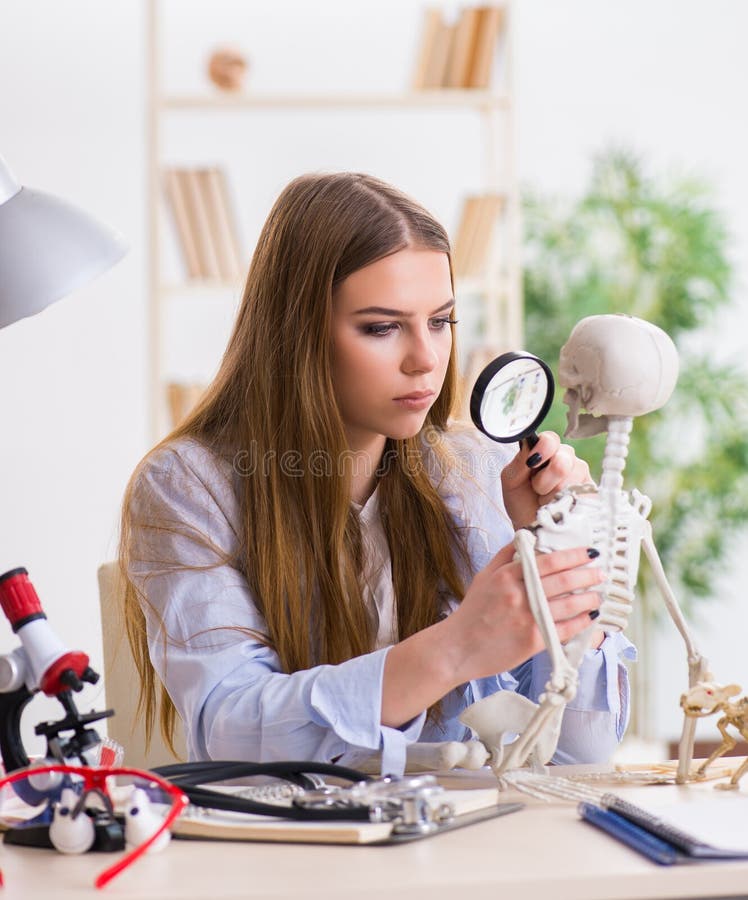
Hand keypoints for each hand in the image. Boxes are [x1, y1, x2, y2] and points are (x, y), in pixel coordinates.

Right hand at [447, 543, 604, 682]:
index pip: (548, 561)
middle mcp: (519, 595)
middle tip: (600, 573)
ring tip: (597, 595)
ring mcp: (527, 619)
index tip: (589, 552)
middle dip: (587, 575)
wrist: (458, 647)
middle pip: (563, 581)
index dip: (573, 555)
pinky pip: (564, 629)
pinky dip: (581, 622)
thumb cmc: (473, 611)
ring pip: (568, 605)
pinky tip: (589, 617)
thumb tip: (527, 536)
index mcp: (506, 576)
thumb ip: (505, 556)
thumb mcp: (484, 576)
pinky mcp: (532, 641)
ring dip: (588, 598)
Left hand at [501, 431, 591, 528]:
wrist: (531, 528)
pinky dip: (564, 504)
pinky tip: (560, 507)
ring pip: (569, 480)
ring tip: (547, 501)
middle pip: (562, 460)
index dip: (542, 450)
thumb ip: (520, 460)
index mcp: (547, 450)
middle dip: (543, 481)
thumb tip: (528, 443)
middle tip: (537, 489)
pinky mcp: (591, 492)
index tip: (531, 464)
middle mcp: (567, 459)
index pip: (550, 440)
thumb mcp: (512, 479)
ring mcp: (581, 475)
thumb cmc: (521, 501)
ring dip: (552, 495)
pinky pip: (580, 493)